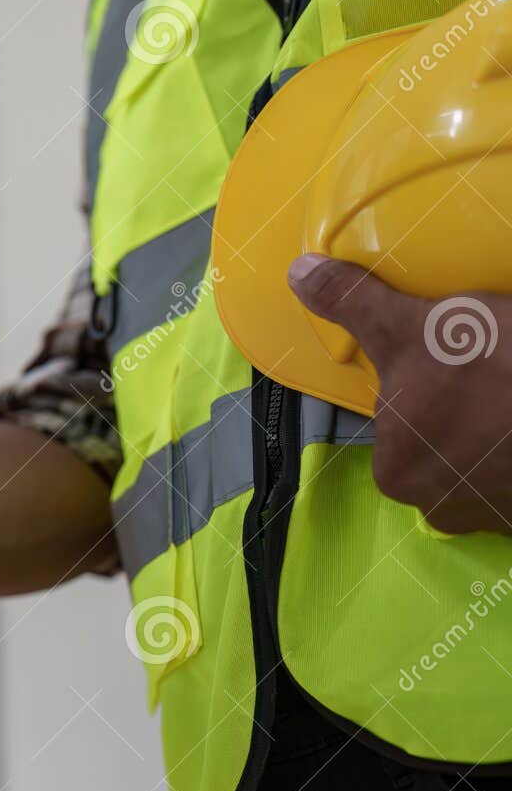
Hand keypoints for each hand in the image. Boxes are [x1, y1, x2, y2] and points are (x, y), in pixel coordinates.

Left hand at [289, 255, 511, 534]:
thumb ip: (354, 304)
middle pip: (448, 442)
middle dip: (472, 409)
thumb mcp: (415, 326)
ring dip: (504, 431)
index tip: (463, 363)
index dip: (433, 386)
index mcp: (397, 469)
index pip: (403, 420)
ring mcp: (497, 516)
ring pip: (489, 460)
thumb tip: (299, 274)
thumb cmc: (499, 370)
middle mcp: (440, 508)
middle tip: (501, 373)